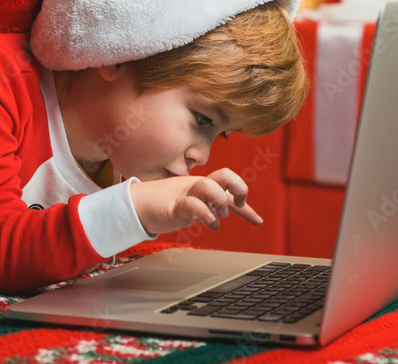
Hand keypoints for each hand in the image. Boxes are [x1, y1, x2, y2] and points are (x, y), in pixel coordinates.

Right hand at [129, 168, 262, 234]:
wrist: (140, 205)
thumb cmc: (169, 204)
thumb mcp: (195, 207)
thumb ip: (210, 210)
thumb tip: (222, 220)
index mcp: (205, 185)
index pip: (230, 186)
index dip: (245, 203)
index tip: (257, 221)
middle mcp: (199, 186)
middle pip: (225, 175)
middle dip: (238, 189)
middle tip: (233, 206)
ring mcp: (187, 193)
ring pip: (210, 186)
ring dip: (219, 202)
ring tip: (217, 217)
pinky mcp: (175, 205)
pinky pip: (193, 204)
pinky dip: (205, 213)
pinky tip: (210, 223)